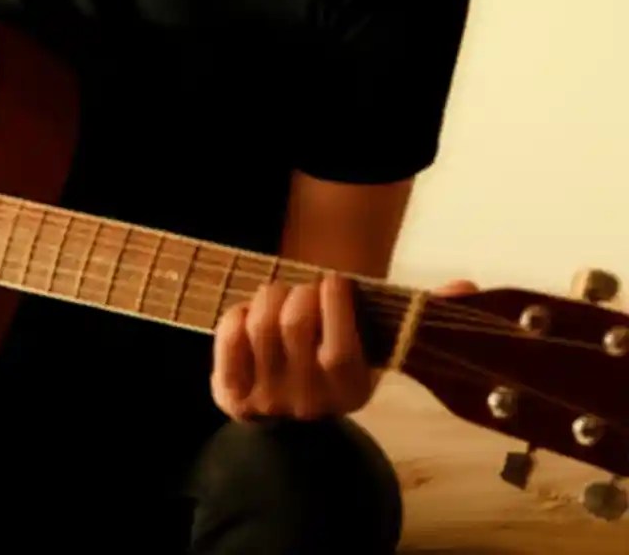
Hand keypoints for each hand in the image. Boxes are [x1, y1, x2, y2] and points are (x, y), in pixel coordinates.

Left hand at [211, 274, 476, 420]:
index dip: (334, 299)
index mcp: (352, 389)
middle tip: (305, 288)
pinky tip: (248, 315)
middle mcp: (310, 400)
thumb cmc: (335, 362)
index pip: (340, 343)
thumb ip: (416, 314)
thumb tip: (467, 287)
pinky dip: (236, 315)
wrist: (288, 415)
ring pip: (260, 323)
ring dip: (269, 296)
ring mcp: (269, 399)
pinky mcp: (233, 394)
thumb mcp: (377, 346)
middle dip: (300, 290)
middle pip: (293, 323)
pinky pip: (229, 338)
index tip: (335, 281)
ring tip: (280, 296)